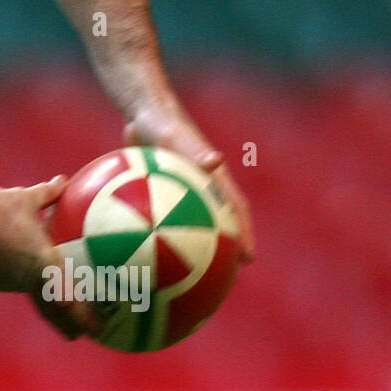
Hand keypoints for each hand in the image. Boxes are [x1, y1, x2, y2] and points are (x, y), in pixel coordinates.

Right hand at [0, 177, 100, 339]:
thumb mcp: (22, 199)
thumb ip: (47, 194)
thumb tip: (63, 180)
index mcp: (44, 264)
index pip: (71, 302)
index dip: (86, 318)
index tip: (99, 328)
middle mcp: (28, 281)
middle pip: (53, 311)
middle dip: (70, 323)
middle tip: (83, 332)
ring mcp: (8, 284)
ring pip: (33, 294)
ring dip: (48, 304)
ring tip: (58, 308)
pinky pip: (13, 282)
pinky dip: (23, 282)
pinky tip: (21, 272)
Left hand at [123, 99, 254, 262]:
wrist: (143, 111)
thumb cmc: (161, 123)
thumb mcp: (176, 136)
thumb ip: (193, 150)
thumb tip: (214, 161)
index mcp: (213, 179)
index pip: (236, 210)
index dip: (244, 235)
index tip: (247, 260)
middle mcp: (203, 187)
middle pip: (219, 224)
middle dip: (224, 251)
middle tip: (223, 279)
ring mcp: (184, 191)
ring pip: (193, 226)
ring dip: (194, 249)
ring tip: (187, 278)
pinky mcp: (164, 192)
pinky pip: (166, 220)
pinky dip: (161, 237)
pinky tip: (144, 257)